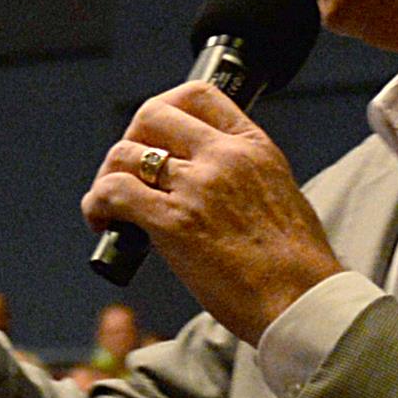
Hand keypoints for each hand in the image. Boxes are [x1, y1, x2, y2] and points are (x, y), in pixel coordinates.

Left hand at [84, 85, 345, 344]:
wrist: (302, 302)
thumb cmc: (294, 265)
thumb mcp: (278, 194)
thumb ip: (240, 177)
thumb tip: (196, 183)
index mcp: (254, 147)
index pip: (198, 95)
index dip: (164, 110)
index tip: (154, 137)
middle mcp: (224, 157)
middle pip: (151, 114)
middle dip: (129, 140)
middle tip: (126, 172)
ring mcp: (197, 187)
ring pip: (125, 154)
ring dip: (106, 177)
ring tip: (109, 206)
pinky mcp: (173, 222)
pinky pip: (113, 192)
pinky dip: (96, 204)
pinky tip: (102, 222)